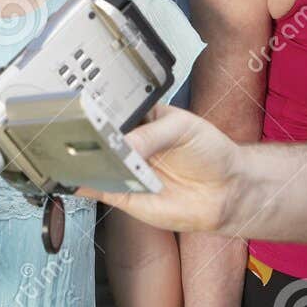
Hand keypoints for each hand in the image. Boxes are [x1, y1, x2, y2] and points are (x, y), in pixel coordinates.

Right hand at [76, 105, 242, 232]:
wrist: (226, 190)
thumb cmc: (210, 151)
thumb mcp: (183, 129)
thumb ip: (152, 135)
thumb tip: (124, 144)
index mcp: (141, 118)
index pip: (112, 111)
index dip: (99, 112)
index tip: (92, 116)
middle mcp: (130, 143)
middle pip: (99, 138)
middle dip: (91, 138)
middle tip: (94, 139)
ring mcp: (126, 169)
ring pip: (96, 163)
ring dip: (87, 162)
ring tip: (90, 158)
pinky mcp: (125, 195)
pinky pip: (99, 190)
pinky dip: (86, 186)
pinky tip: (80, 179)